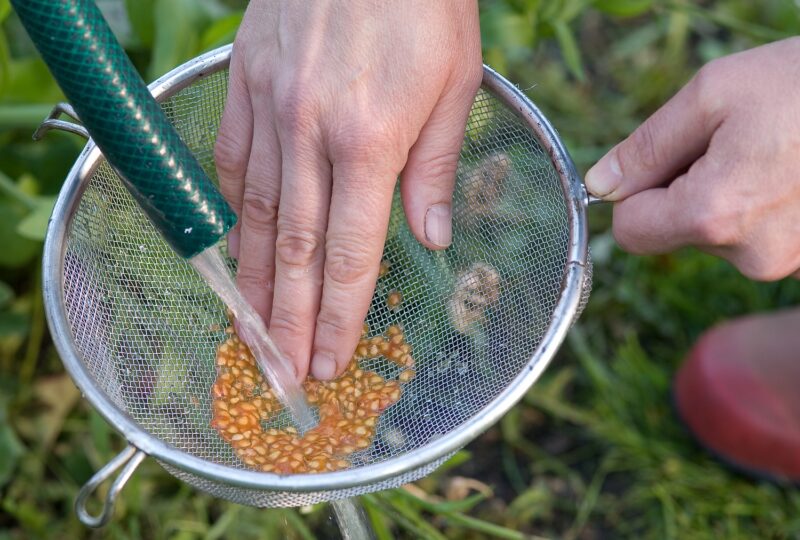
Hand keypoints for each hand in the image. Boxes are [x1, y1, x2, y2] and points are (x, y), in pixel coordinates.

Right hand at [215, 1, 481, 379]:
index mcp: (371, 139)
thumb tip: (428, 239)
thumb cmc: (423, 3)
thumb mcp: (456, 84)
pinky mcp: (246, 83)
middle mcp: (310, 132)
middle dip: (290, 321)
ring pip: (256, 215)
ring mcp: (271, 107)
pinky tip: (237, 250)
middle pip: (295, 250)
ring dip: (253, 282)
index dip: (341, 315)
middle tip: (282, 372)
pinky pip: (232, 162)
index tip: (330, 361)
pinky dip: (235, 212)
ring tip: (251, 333)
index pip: (351, 252)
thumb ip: (436, 168)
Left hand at [585, 37, 799, 280]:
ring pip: (718, 233)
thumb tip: (600, 184)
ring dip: (726, 194)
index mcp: (714, 215)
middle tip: (734, 141)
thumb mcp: (713, 95)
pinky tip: (790, 170)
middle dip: (685, 189)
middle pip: (675, 232)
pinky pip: (756, 235)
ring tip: (772, 150)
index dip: (634, 195)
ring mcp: (785, 263)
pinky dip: (760, 205)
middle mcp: (749, 254)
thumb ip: (646, 147)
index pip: (631, 232)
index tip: (664, 160)